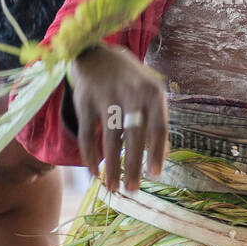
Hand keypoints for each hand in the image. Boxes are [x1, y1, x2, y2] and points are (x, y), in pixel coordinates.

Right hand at [70, 44, 168, 193]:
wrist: (99, 55)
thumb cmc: (132, 82)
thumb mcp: (150, 94)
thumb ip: (156, 122)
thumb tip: (162, 158)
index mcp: (153, 93)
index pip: (158, 126)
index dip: (156, 152)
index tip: (155, 174)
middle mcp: (131, 93)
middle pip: (134, 135)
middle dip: (133, 165)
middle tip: (133, 189)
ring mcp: (106, 96)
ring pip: (110, 138)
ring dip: (111, 166)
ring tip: (113, 188)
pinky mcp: (85, 102)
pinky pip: (87, 134)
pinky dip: (90, 155)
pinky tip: (94, 172)